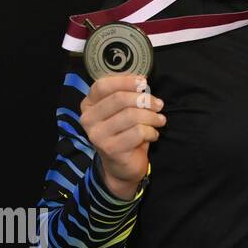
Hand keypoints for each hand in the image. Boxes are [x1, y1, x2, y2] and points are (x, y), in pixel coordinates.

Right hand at [81, 73, 165, 199]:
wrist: (121, 166)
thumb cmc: (124, 132)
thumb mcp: (122, 111)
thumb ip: (126, 95)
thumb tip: (142, 81)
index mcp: (88, 105)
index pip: (102, 86)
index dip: (125, 81)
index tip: (143, 83)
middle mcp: (88, 119)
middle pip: (120, 99)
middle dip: (145, 100)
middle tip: (159, 105)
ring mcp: (97, 135)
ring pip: (132, 115)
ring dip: (152, 117)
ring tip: (159, 121)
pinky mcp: (110, 149)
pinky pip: (138, 132)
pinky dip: (151, 132)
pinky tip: (153, 135)